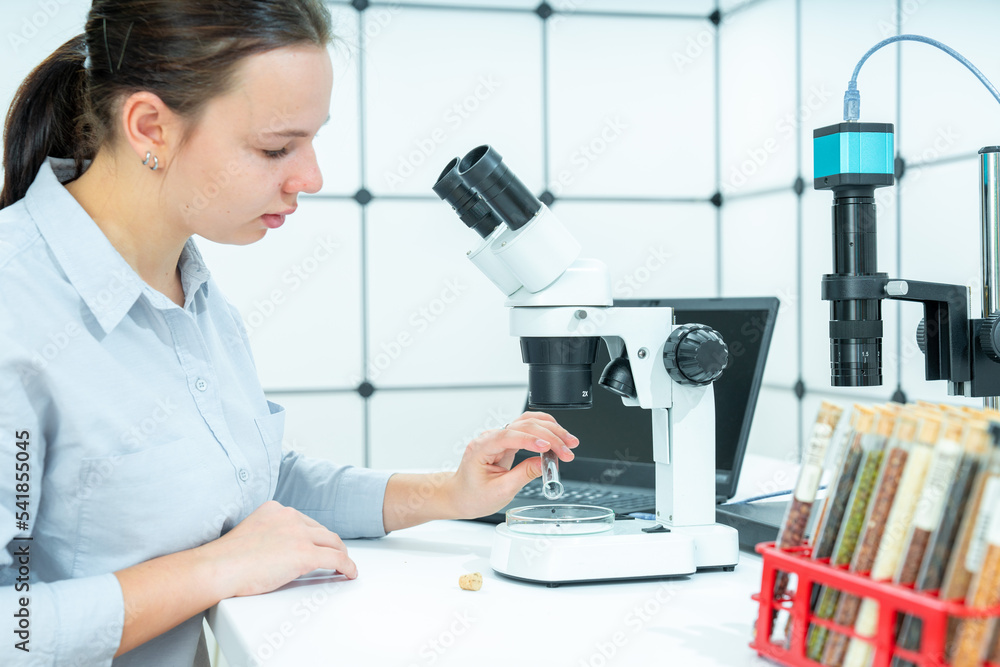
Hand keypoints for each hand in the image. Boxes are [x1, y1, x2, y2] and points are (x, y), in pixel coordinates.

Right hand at [199, 500, 355, 598]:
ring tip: (344, 565)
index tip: (316, 544)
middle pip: (321, 530)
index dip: (314, 535)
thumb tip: (279, 550)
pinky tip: (349, 572)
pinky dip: (347, 566)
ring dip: (341, 554)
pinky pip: (336, 559)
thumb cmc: (226, 559)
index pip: (304, 521)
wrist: (219, 568)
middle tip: (335, 555)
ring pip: (332, 542)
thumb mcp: (250, 533)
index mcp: (275, 509)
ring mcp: (299, 534)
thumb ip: (268, 534)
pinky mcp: (305, 553)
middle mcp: (289, 516)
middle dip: (330, 544)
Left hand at [444, 411, 578, 519]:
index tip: (549, 447)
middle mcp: (490, 437)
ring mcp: (499, 437)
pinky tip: (557, 436)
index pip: (510, 435)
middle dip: (549, 435)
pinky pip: (527, 429)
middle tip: (568, 450)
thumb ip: (522, 475)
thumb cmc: (472, 495)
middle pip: (523, 425)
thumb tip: (543, 464)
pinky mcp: (507, 441)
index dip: (531, 439)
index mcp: (482, 447)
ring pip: (528, 422)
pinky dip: (545, 431)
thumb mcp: (500, 491)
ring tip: (568, 441)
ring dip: (551, 429)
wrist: (460, 496)